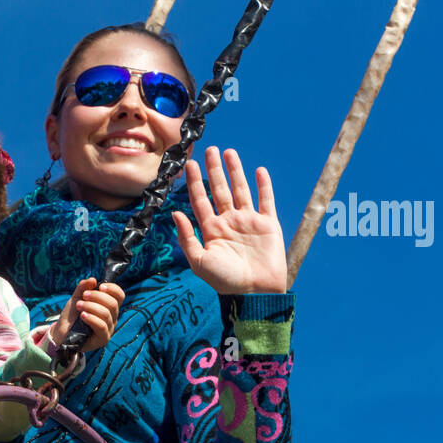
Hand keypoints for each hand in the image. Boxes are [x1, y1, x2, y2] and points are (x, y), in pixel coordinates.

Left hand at [47, 278, 124, 352]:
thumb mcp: (76, 298)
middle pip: (113, 304)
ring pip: (106, 314)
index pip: (119, 296)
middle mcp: (112, 317)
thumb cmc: (72, 316)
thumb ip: (83, 288)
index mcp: (109, 307)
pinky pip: (102, 326)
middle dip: (97, 296)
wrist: (62, 333)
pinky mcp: (103, 339)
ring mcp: (109, 329)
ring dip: (91, 306)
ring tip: (79, 305)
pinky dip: (92, 318)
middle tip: (84, 296)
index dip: (113, 289)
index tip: (101, 286)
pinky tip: (82, 316)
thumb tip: (93, 280)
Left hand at [172, 146, 287, 294]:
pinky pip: (266, 200)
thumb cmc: (225, 281)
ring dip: (235, 171)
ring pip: (241, 190)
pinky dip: (263, 185)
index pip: (200, 200)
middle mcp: (228, 222)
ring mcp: (248, 222)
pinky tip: (259, 170)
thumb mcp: (199, 261)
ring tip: (229, 153)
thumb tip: (175, 213)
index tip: (188, 164)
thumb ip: (187, 237)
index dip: (194, 182)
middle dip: (213, 170)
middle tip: (210, 150)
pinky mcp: (268, 224)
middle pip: (219, 190)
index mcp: (211, 230)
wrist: (255, 292)